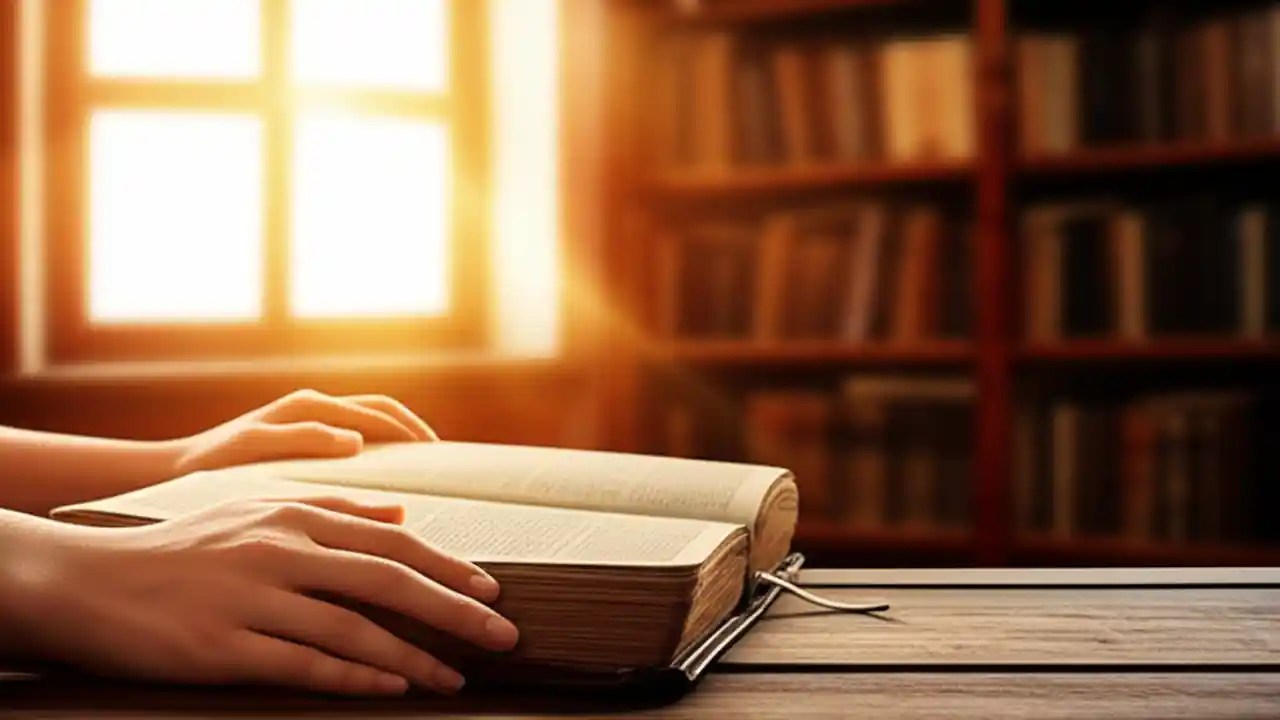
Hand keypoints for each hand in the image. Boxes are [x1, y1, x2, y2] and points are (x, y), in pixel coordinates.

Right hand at [0, 498, 515, 695]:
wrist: (91, 582)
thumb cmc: (183, 549)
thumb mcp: (258, 513)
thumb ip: (334, 511)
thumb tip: (402, 511)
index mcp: (293, 515)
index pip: (391, 540)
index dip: (447, 566)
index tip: (491, 591)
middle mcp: (281, 550)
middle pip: (388, 579)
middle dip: (455, 609)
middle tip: (504, 635)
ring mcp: (253, 598)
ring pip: (355, 627)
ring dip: (416, 657)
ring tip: (457, 679)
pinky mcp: (225, 647)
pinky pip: (306, 664)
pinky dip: (358, 678)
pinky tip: (396, 689)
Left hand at [173, 389, 438, 475]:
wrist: (173, 472)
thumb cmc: (210, 465)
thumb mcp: (252, 448)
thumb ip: (303, 439)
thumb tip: (357, 441)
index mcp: (308, 406)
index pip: (379, 413)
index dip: (413, 433)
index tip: (440, 456)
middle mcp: (312, 407)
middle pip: (383, 411)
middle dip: (416, 432)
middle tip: (444, 463)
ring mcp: (309, 422)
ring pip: (371, 424)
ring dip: (400, 441)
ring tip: (425, 472)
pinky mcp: (302, 441)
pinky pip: (353, 441)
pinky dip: (378, 453)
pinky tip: (385, 485)